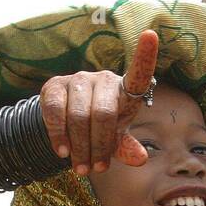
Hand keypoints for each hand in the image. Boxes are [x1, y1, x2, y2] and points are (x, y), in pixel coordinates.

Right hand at [39, 30, 159, 175]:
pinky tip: (62, 152)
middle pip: (103, 114)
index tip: (151, 35)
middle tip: (95, 170)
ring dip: (79, 148)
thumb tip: (140, 159)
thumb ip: (127, 147)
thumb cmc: (101, 128)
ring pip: (78, 116)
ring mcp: (77, 79)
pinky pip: (54, 112)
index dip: (145, 55)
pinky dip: (58, 136)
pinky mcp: (54, 85)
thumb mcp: (116, 138)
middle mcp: (103, 78)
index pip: (138, 73)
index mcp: (125, 89)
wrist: (66, 123)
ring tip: (81, 168)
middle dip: (98, 146)